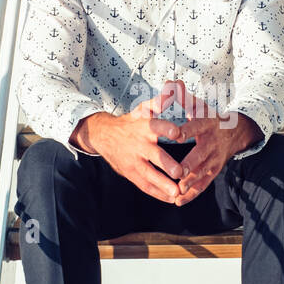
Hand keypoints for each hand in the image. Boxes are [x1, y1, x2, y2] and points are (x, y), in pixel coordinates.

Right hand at [71, 84, 190, 202]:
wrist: (104, 136)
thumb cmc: (131, 122)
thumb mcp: (144, 109)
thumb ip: (161, 100)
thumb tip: (175, 85)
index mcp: (145, 127)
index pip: (157, 126)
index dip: (167, 129)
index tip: (179, 133)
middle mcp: (140, 145)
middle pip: (155, 156)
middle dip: (167, 165)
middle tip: (180, 173)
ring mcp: (135, 161)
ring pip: (150, 175)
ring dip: (163, 185)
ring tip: (177, 193)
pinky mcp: (131, 173)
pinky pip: (145, 186)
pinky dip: (158, 193)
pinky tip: (171, 198)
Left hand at [171, 84, 259, 206]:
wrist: (236, 132)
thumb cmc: (211, 118)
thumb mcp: (200, 106)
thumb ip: (184, 97)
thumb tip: (172, 83)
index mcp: (206, 125)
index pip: (195, 127)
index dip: (186, 130)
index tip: (175, 134)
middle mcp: (211, 143)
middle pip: (200, 155)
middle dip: (189, 164)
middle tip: (178, 172)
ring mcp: (214, 159)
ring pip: (202, 172)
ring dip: (190, 183)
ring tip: (177, 192)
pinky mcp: (214, 170)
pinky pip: (203, 184)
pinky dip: (192, 194)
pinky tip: (179, 201)